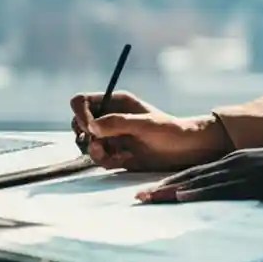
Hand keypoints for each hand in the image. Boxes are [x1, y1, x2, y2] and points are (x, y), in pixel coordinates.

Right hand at [69, 91, 232, 171]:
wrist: (185, 151)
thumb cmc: (169, 131)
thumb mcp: (144, 125)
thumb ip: (118, 123)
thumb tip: (92, 126)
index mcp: (114, 102)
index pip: (81, 101)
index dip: (80, 113)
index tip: (90, 127)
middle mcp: (109, 117)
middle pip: (78, 122)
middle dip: (83, 134)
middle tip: (99, 143)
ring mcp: (111, 136)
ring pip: (85, 142)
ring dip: (93, 150)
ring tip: (111, 154)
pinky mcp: (115, 153)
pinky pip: (97, 157)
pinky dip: (104, 160)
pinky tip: (122, 160)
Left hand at [137, 139, 262, 202]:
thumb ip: (247, 179)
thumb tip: (233, 191)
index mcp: (235, 159)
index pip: (196, 172)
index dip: (171, 182)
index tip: (150, 191)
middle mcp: (233, 162)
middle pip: (190, 176)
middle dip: (162, 188)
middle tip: (137, 198)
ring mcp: (242, 171)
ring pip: (199, 182)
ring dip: (172, 191)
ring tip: (149, 199)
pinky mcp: (253, 182)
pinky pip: (221, 189)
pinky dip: (198, 192)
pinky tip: (182, 196)